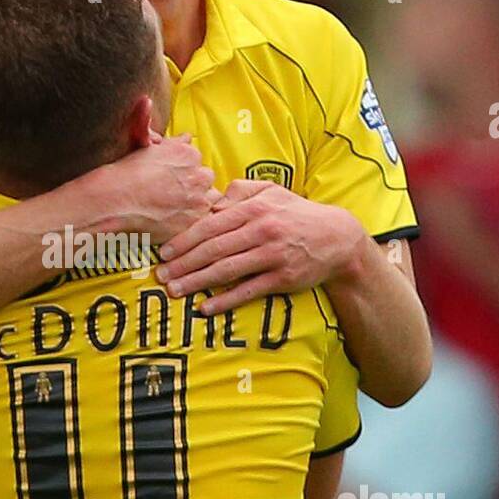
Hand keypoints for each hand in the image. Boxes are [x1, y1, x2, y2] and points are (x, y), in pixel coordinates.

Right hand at [98, 133, 219, 245]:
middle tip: (172, 194)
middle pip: (206, 179)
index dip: (184, 170)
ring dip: (197, 203)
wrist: (113, 204)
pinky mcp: (195, 221)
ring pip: (209, 200)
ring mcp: (198, 199)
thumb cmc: (124, 177)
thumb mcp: (146, 150)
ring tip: (174, 208)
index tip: (172, 178)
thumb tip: (186, 137)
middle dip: (194, 185)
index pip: (196, 159)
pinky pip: (204, 220)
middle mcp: (197, 174)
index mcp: (187, 153)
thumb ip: (172, 143)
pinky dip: (193, 221)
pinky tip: (175, 220)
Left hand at [156, 178, 364, 313]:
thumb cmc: (296, 214)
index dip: (185, 240)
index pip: (211, 225)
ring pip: (227, 270)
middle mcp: (261, 231)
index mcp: (254, 209)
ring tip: (175, 290)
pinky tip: (206, 307)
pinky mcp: (282, 277)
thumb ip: (240, 191)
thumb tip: (212, 201)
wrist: (337, 237)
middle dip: (184, 264)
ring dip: (197, 282)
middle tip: (161, 275)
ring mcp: (272, 256)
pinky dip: (226, 300)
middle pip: (214, 249)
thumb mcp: (271, 191)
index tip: (165, 252)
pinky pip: (248, 291)